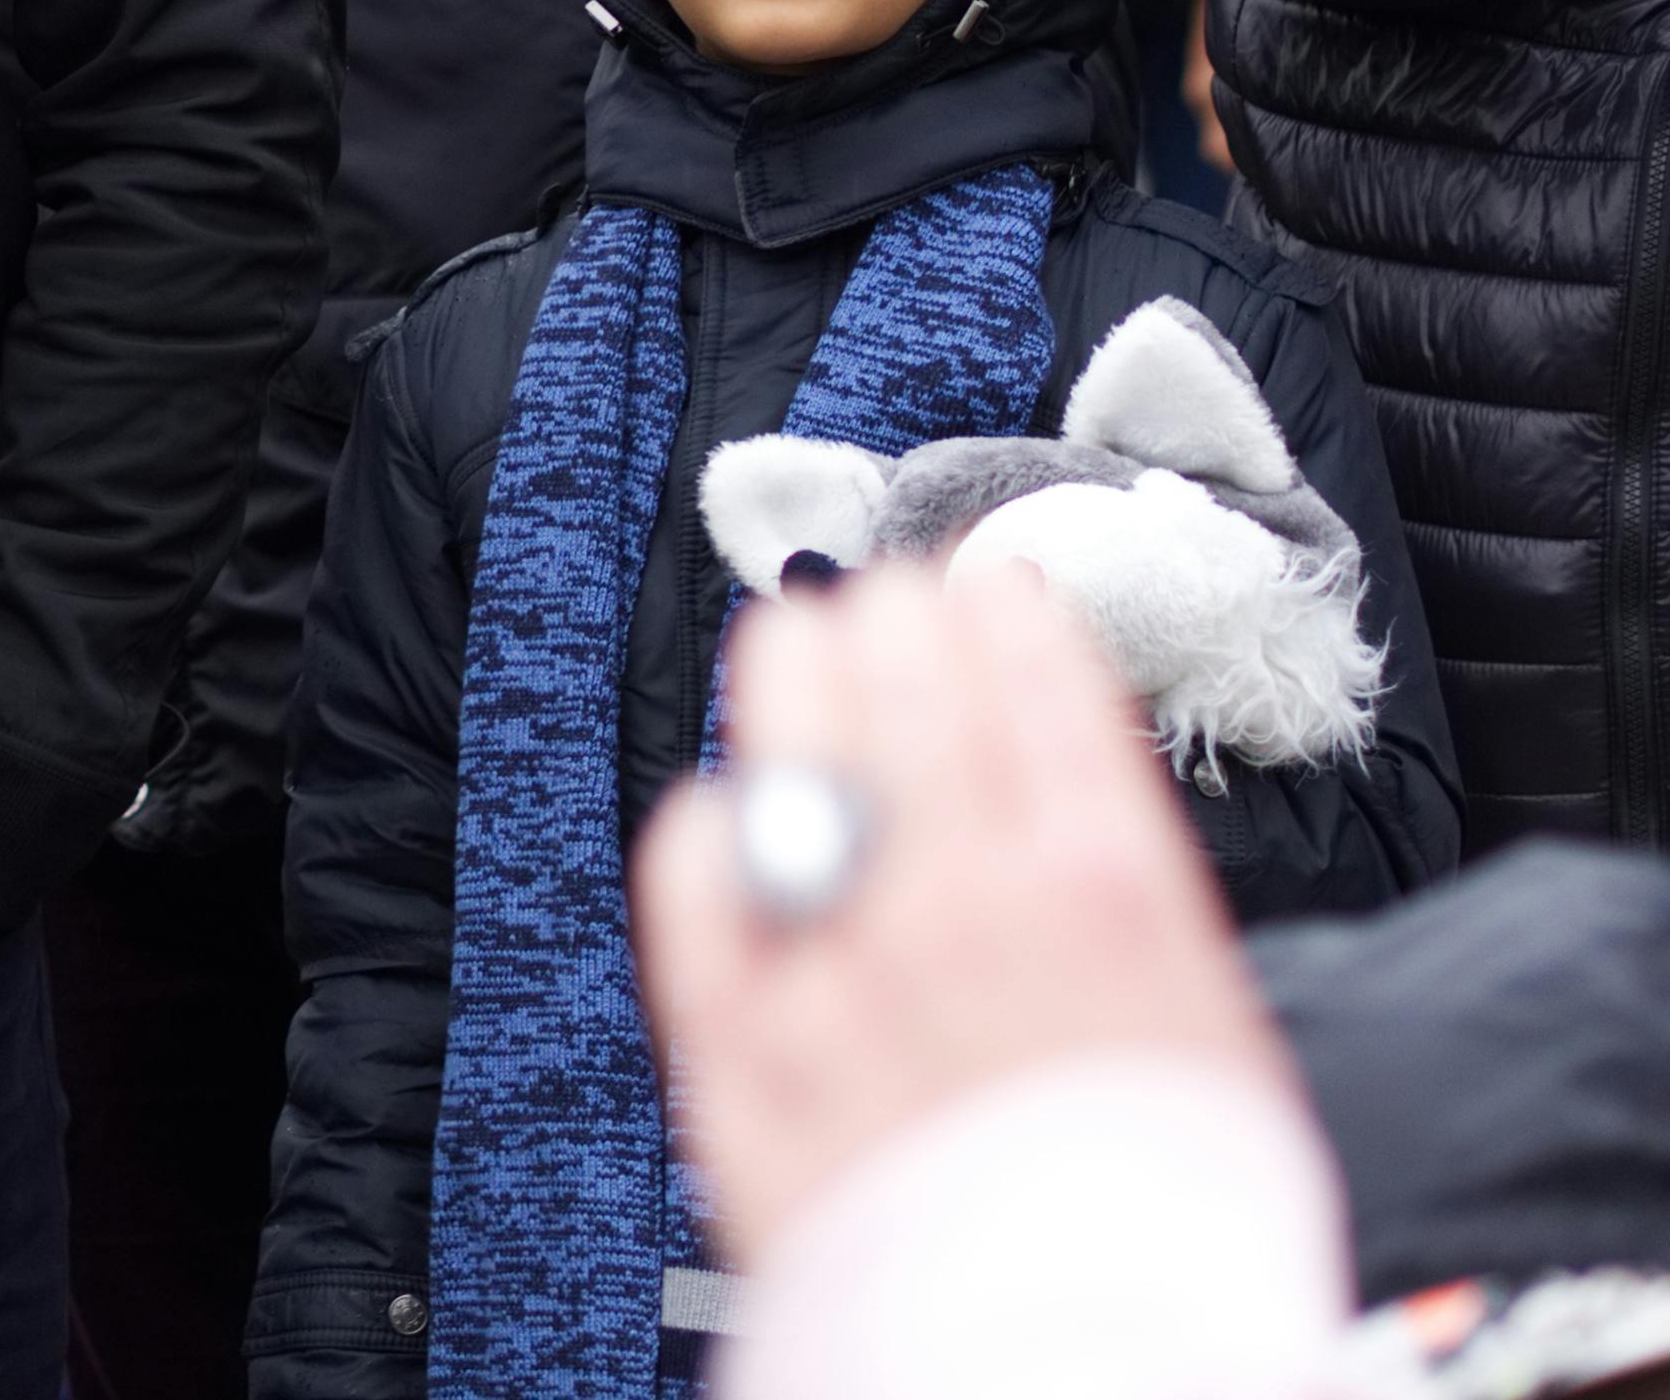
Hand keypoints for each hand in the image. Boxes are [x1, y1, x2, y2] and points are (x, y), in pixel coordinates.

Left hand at [637, 565, 1291, 1266]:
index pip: (1036, 682)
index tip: (986, 587)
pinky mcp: (743, 1045)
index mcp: (1105, 890)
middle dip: (892, 624)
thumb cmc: (1169, 1227)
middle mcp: (964, 900)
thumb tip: (1073, 817)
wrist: (1079, 1369)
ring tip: (793, 643)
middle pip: (909, 695)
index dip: (1001, 615)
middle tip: (877, 598)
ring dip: (796, 681)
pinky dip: (707, 834)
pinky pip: (696, 889)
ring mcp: (842, 964)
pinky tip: (716, 809)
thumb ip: (1127, 905)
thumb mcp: (1213, 1032)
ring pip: (797, 755)